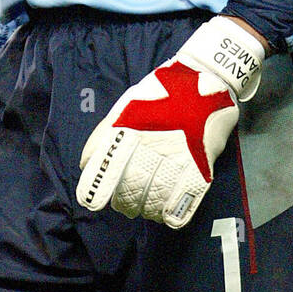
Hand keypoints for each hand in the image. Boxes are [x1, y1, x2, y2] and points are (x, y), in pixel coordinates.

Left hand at [75, 18, 263, 228]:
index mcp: (130, 128)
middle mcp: (152, 144)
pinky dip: (173, 213)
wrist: (207, 76)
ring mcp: (178, 155)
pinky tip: (166, 215)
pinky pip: (185, 199)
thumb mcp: (127, 106)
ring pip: (155, 197)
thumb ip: (104, 134)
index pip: (108, 166)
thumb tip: (85, 164)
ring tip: (144, 208)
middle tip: (124, 205)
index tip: (92, 202)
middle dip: (124, 202)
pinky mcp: (202, 164)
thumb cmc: (162, 92)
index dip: (97, 189)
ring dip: (147, 209)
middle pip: (131, 188)